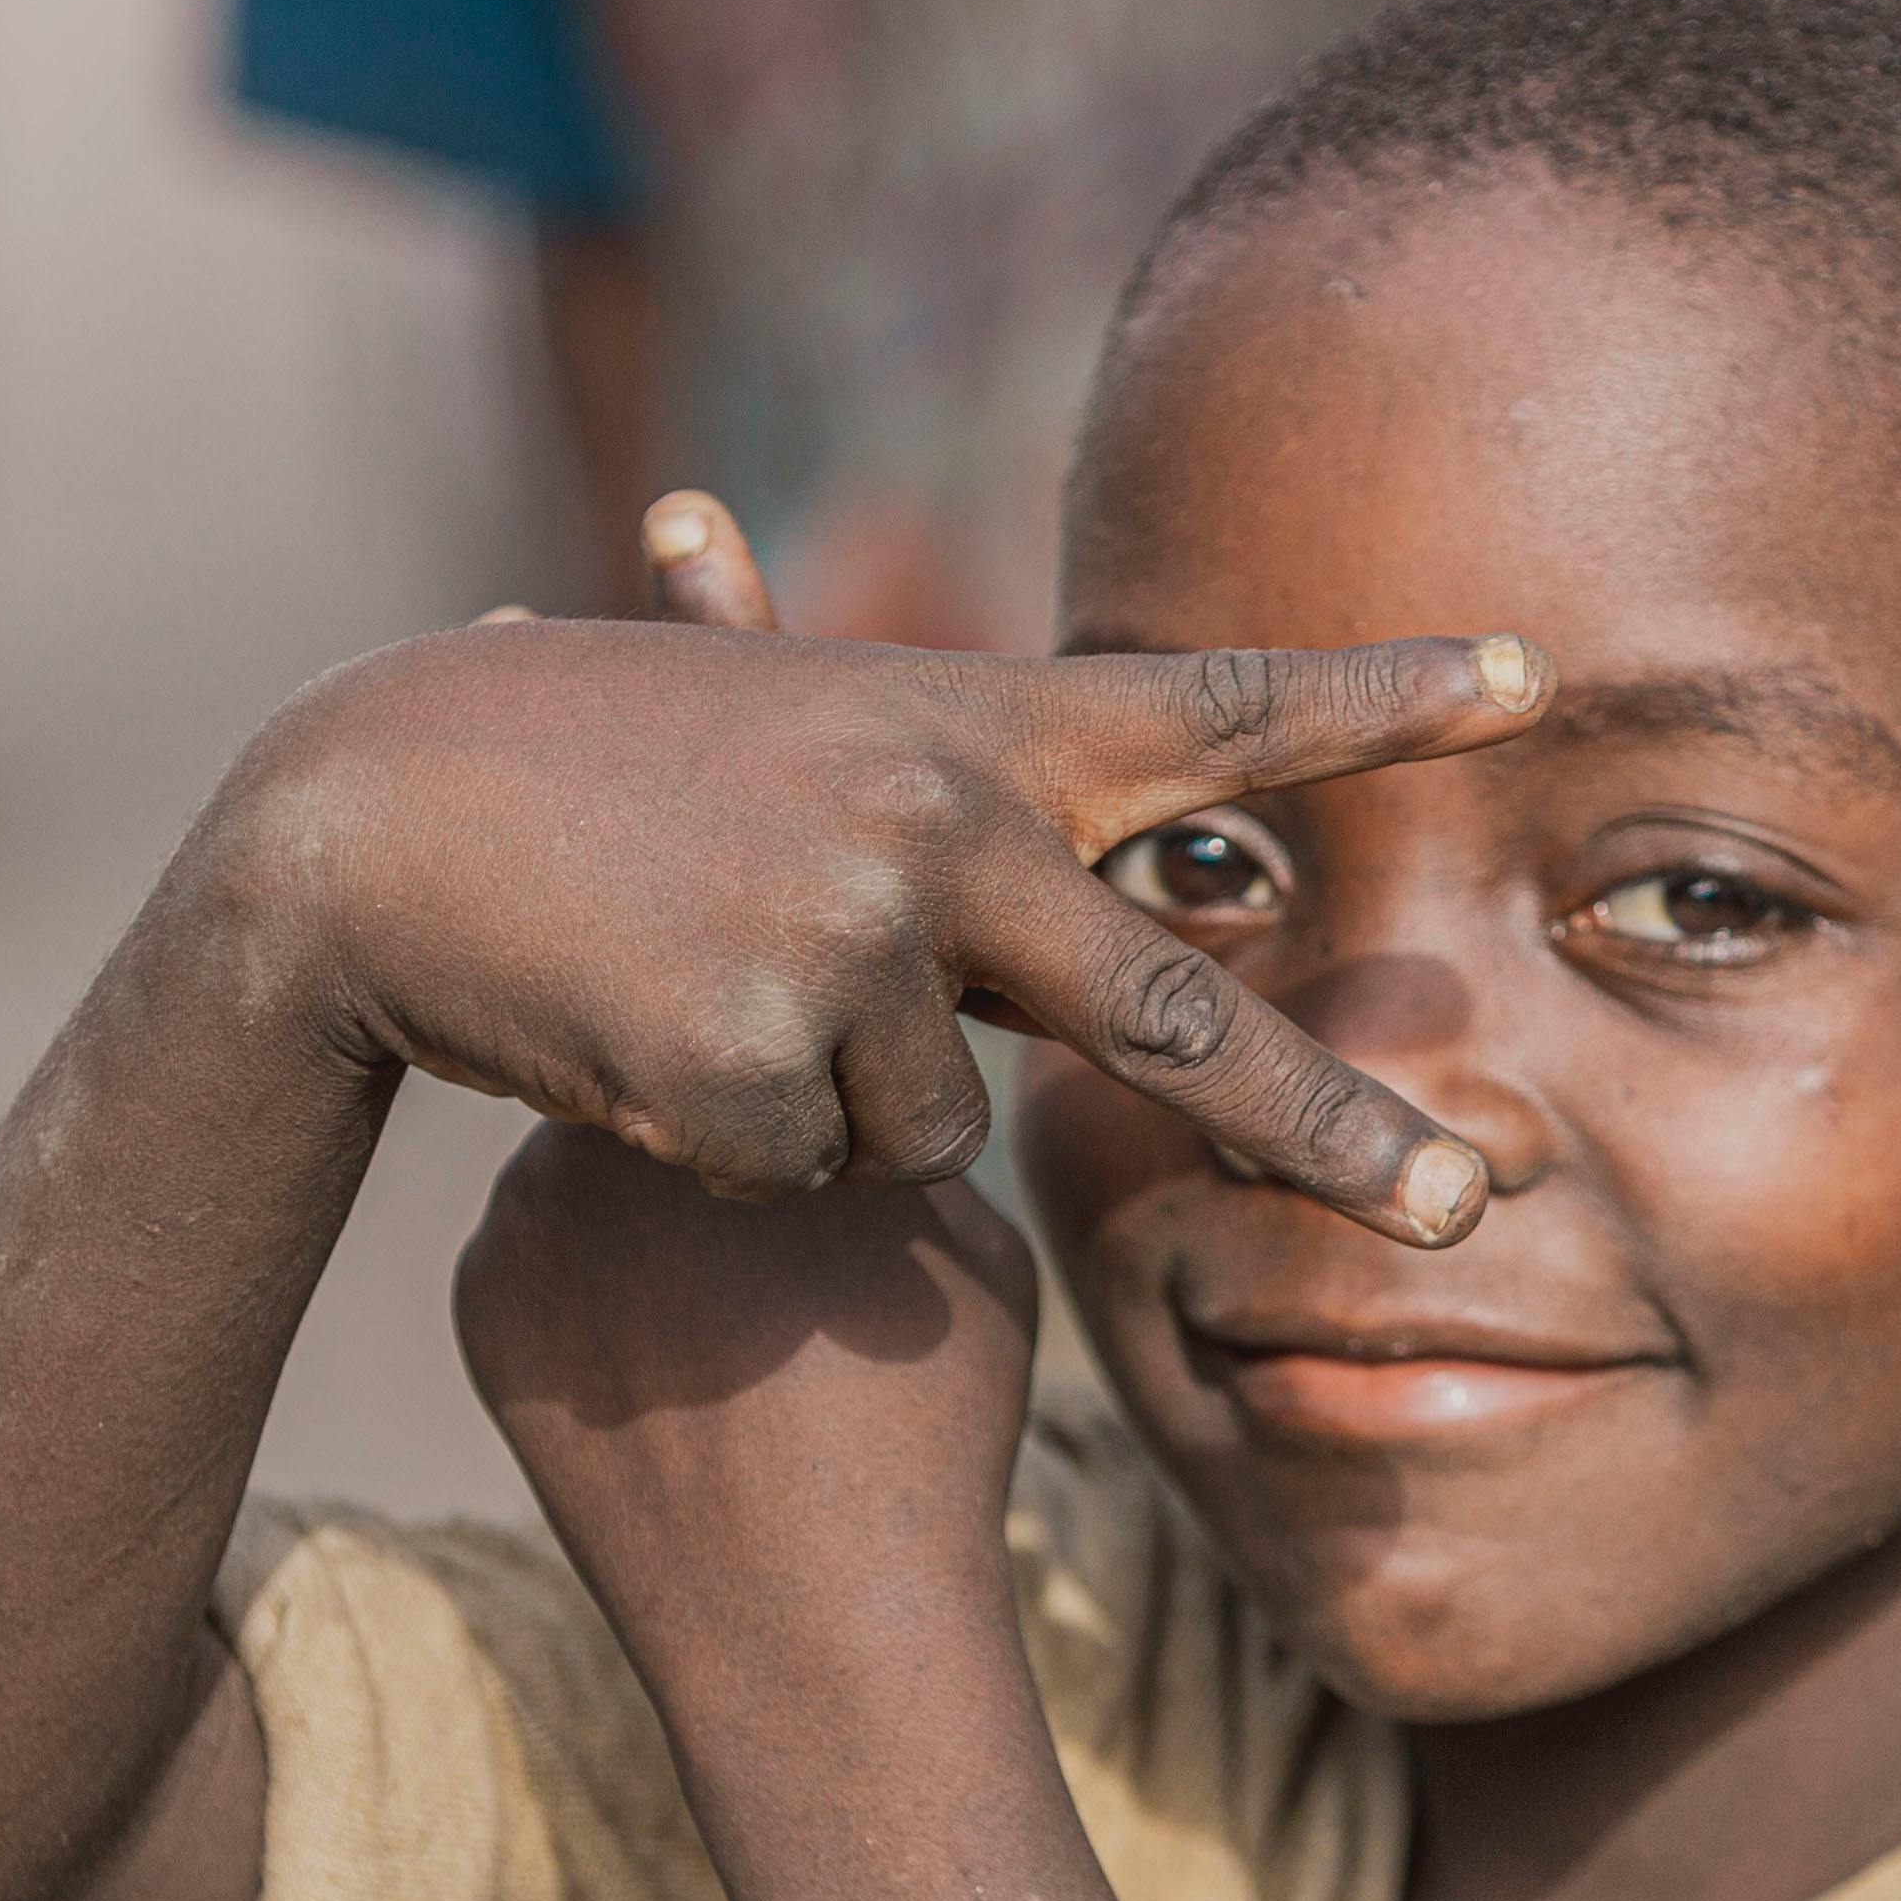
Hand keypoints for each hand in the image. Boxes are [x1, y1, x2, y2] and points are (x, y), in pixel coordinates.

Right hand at [216, 489, 1547, 1244]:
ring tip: (699, 993)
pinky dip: (735, 1147)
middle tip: (1465, 1216)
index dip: (1378, 702)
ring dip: (835, 1109)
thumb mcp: (796, 742)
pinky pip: (808, 1174)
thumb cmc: (585, 776)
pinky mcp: (747, 1050)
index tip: (1534, 683)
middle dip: (1326, 1130)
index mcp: (973, 729)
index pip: (1213, 711)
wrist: (367, 821)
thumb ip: (966, 808)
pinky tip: (637, 1045)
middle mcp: (942, 814)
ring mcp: (848, 932)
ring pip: (930, 1127)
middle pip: (1177, 1010)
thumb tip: (1134, 883)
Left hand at [453, 1116, 1037, 1673]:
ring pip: (584, 1170)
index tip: (825, 1144)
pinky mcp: (482, 1305)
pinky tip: (660, 1367)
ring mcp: (527, 1215)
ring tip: (718, 1311)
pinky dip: (585, 1294)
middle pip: (652, 1086)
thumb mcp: (975, 1252)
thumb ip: (898, 1145)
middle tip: (761, 1227)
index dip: (790, 1081)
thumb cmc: (924, 1433)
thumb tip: (856, 1093)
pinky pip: (538, 1257)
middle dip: (696, 1130)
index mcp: (750, 1088)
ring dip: (632, 1210)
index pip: (750, 1036)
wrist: (816, 1616)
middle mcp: (623, 1123)